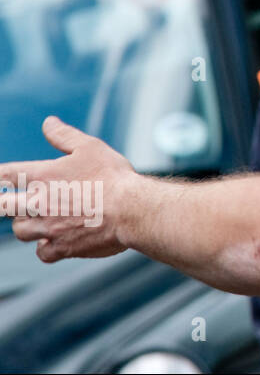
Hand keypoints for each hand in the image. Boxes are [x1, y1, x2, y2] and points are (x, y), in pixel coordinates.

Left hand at [0, 117, 135, 261]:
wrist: (131, 210)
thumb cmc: (113, 176)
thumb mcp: (90, 147)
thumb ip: (64, 135)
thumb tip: (48, 122)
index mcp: (42, 176)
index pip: (4, 174)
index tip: (1, 177)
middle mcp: (39, 203)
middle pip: (2, 206)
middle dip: (3, 203)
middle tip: (10, 203)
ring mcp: (49, 227)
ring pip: (21, 231)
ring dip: (27, 225)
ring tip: (38, 220)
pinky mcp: (62, 247)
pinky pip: (42, 252)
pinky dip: (45, 247)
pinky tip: (54, 241)